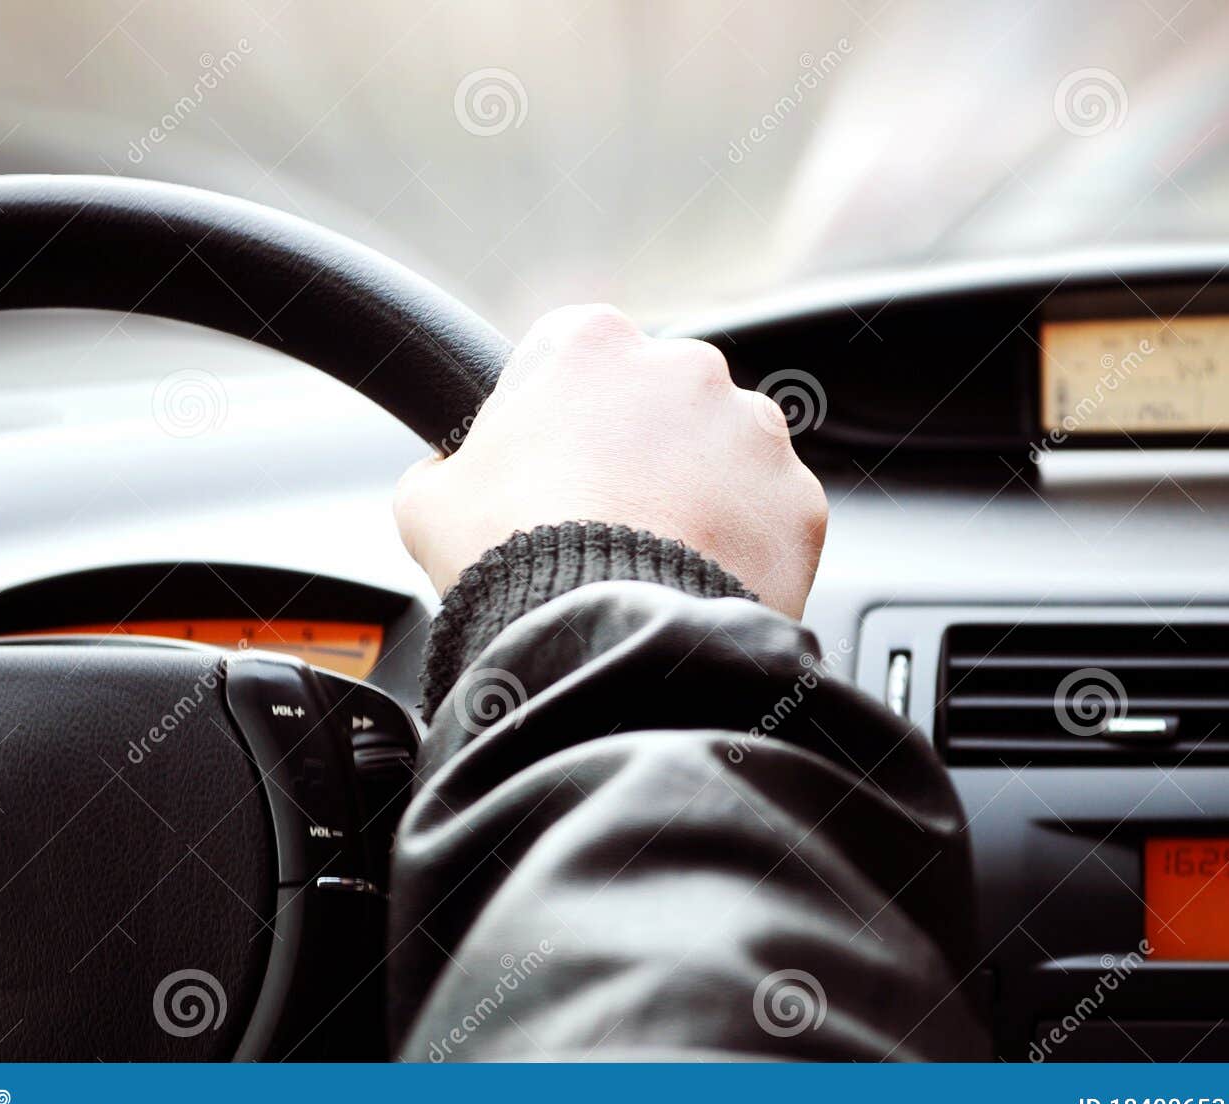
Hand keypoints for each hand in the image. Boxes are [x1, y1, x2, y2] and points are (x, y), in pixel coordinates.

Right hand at [394, 304, 827, 617]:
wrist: (600, 635)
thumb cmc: (510, 555)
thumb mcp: (431, 499)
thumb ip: (448, 465)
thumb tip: (449, 474)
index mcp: (591, 343)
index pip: (577, 361)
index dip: (560, 422)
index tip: (553, 472)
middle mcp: (685, 367)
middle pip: (662, 405)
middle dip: (642, 455)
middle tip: (608, 523)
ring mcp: (753, 430)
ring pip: (727, 457)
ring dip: (701, 496)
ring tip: (659, 562)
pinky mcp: (798, 497)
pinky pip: (772, 517)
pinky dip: (747, 547)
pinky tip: (702, 584)